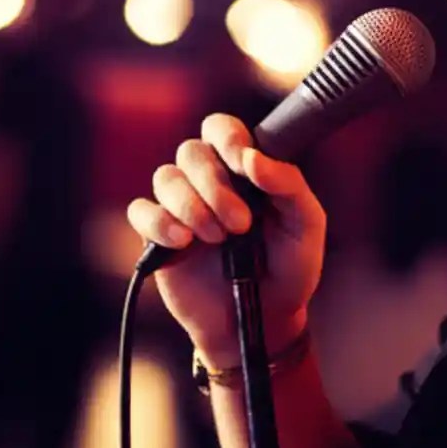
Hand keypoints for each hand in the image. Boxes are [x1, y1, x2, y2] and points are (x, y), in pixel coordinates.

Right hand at [127, 114, 326, 367]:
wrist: (264, 319)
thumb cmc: (289, 269)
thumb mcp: (306, 225)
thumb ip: (289, 185)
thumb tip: (253, 157)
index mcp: (243, 169)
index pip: (221, 128)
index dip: (227, 138)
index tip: (243, 165)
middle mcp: (208, 181)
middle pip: (191, 151)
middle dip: (214, 185)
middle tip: (240, 224)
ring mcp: (181, 208)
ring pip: (165, 178)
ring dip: (191, 206)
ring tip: (216, 239)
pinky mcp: (158, 237)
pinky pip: (140, 211)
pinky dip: (159, 223)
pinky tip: (183, 243)